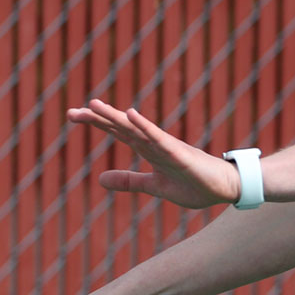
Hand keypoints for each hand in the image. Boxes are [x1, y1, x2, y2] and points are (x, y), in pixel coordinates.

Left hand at [70, 99, 243, 209]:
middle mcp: (153, 143)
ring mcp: (165, 146)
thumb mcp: (154, 186)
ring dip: (115, 117)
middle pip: (120, 126)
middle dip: (96, 118)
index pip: (116, 131)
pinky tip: (130, 115)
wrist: (223, 189)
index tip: (72, 115)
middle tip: (71, 112)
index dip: (95, 123)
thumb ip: (129, 181)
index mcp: (146, 149)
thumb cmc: (193, 184)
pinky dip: (144, 126)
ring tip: (94, 105)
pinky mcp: (178, 153)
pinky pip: (157, 138)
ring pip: (135, 129)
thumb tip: (100, 179)